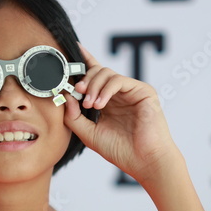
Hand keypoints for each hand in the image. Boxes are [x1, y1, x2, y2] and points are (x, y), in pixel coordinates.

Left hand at [63, 45, 183, 187]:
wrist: (144, 162)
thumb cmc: (121, 151)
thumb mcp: (89, 134)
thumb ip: (73, 117)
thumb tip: (65, 96)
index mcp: (108, 102)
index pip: (94, 77)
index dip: (84, 61)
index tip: (72, 49)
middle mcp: (119, 95)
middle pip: (98, 72)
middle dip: (84, 79)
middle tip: (78, 92)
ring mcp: (132, 92)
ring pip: (107, 73)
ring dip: (93, 86)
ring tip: (90, 104)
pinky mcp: (143, 91)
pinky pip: (119, 80)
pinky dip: (106, 90)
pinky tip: (100, 104)